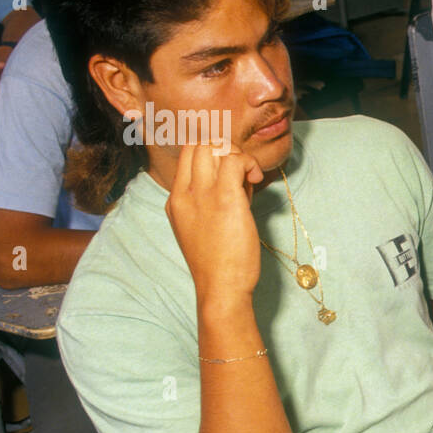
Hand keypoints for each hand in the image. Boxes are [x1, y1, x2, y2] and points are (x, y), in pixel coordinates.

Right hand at [166, 139, 265, 304]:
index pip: (186, 154)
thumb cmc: (218, 262)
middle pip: (199, 145)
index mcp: (176, 200)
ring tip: (249, 180)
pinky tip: (256, 181)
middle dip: (226, 150)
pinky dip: (249, 163)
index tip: (231, 171)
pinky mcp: (225, 199)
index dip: (212, 153)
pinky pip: (235, 160)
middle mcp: (185, 193)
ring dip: (238, 155)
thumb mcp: (203, 227)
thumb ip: (212, 201)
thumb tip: (238, 181)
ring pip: (215, 147)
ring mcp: (202, 194)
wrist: (220, 287)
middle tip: (242, 172)